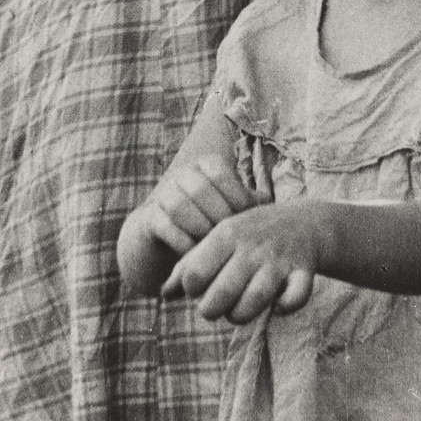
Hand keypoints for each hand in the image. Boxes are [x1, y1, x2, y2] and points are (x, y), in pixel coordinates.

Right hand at [139, 155, 259, 259]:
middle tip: (232, 241)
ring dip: (199, 228)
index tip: (249, 225)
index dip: (236, 199)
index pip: (221, 175)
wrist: (172, 235)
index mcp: (207, 165)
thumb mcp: (233, 207)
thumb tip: (270, 205)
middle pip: (200, 190)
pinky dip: (182, 241)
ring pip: (179, 206)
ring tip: (214, 248)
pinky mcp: (150, 218)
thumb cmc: (215, 219)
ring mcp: (164, 194)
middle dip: (218, 218)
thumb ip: (251, 203)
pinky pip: (164, 226)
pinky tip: (197, 256)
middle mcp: (183, 175)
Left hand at [164, 203, 319, 322]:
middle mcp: (251, 247)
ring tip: (238, 312)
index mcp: (226, 234)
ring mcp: (278, 260)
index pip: (194, 275)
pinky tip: (277, 305)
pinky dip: (285, 306)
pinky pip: (295, 297)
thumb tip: (163, 294)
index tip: (200, 289)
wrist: (302, 223)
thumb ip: (189, 265)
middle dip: (212, 310)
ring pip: (256, 298)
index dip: (192, 291)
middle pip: (222, 292)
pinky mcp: (303, 272)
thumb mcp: (218, 239)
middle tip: (216, 307)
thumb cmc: (250, 235)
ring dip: (242, 315)